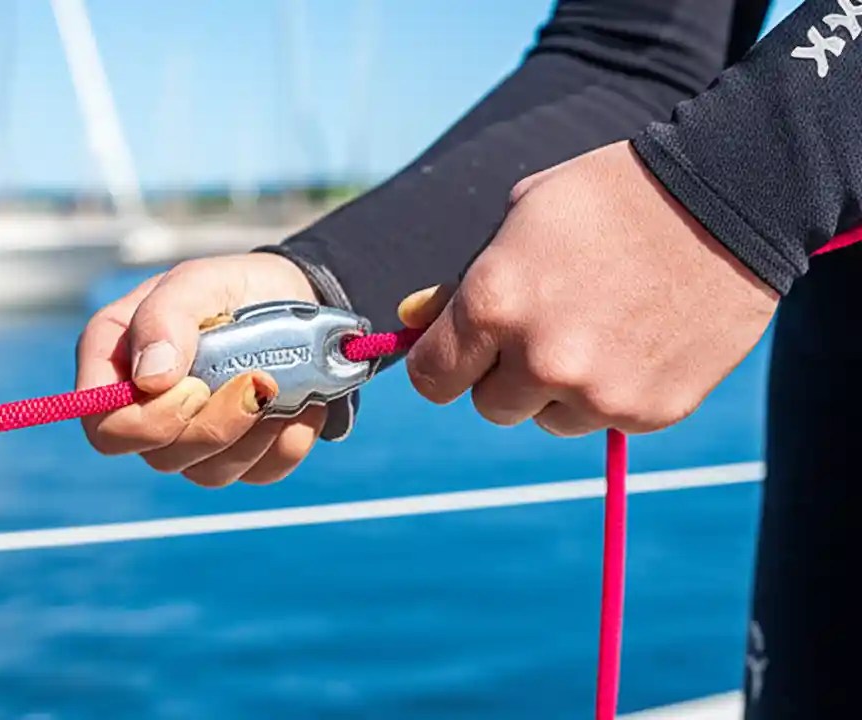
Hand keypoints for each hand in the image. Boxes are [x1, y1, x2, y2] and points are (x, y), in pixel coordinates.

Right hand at [76, 253, 325, 486]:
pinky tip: (296, 403)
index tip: (194, 386)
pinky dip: (285, 439)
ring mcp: (190, 440)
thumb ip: (164, 317)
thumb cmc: (229, 288)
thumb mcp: (197, 282)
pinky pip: (260, 472)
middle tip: (253, 380)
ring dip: (252, 432)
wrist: (291, 301)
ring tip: (275, 382)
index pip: (104, 427)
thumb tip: (151, 378)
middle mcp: (145, 410)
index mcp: (115, 363)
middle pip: (159, 456)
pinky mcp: (239, 456)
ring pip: (209, 473)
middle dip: (212, 425)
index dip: (145, 421)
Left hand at [402, 141, 777, 435]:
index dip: (443, 364)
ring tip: (600, 327)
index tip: (459, 355)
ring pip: (549, 419)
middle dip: (505, 375)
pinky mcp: (648, 413)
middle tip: (545, 328)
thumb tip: (410, 319)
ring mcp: (597, 393)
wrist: (729, 199)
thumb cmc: (610, 197)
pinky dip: (613, 393)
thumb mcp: (521, 217)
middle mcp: (539, 360)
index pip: (432, 378)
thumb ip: (461, 282)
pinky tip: (639, 339)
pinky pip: (605, 421)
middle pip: (490, 407)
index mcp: (493, 306)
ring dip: (560, 389)